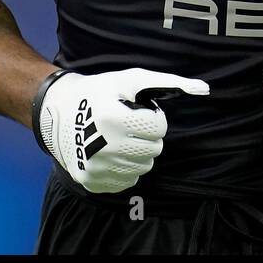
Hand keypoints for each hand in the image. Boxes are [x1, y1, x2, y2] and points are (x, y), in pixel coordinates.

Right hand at [33, 68, 208, 192]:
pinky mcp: (93, 182)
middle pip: (155, 149)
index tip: (137, 110)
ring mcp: (96, 167)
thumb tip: (205, 89)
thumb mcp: (132, 80)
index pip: (159, 126)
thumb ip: (170, 83)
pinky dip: (126, 166)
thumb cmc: (100, 92)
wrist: (57, 113)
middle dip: (148, 135)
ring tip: (120, 137)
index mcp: (112, 117)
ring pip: (145, 167)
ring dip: (139, 151)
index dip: (152, 116)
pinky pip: (129, 180)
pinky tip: (112, 152)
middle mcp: (103, 146)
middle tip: (130, 124)